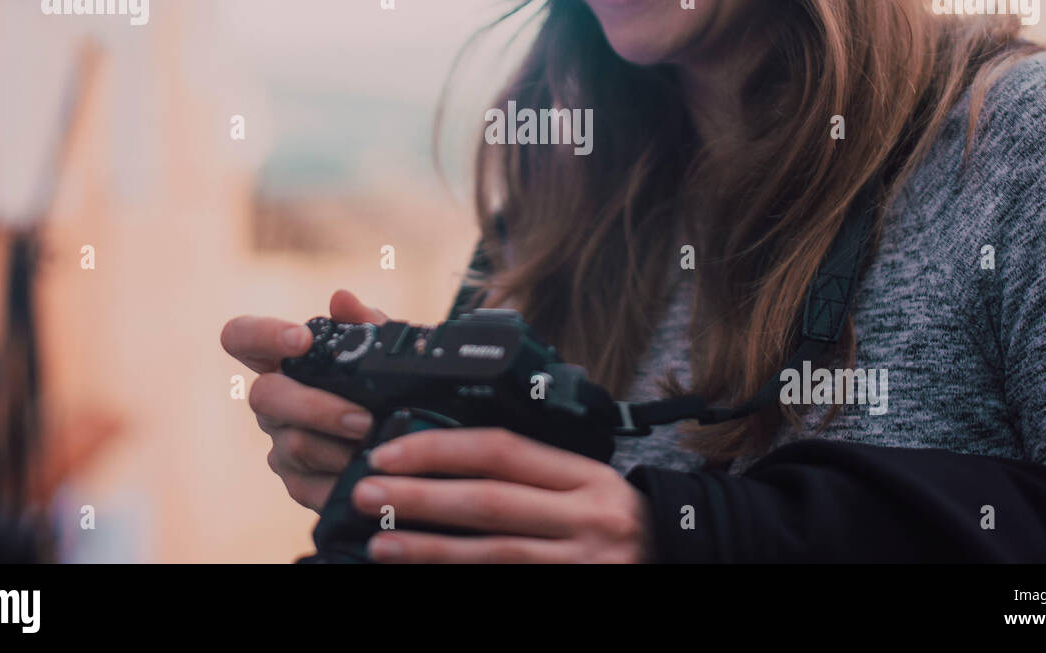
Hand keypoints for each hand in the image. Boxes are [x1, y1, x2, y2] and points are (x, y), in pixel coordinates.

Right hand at [221, 290, 386, 510]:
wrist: (413, 438)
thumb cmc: (388, 381)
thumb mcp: (385, 350)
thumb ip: (367, 322)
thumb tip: (342, 299)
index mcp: (283, 359)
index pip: (241, 336)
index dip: (261, 335)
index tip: (302, 339)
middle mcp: (273, 399)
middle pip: (263, 396)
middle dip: (315, 407)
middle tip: (362, 418)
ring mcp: (280, 441)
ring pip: (291, 444)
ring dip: (336, 447)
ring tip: (374, 445)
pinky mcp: (296, 480)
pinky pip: (306, 485)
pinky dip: (340, 480)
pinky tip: (365, 474)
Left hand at [353, 427, 655, 562]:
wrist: (679, 557)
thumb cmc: (616, 518)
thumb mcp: (588, 480)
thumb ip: (531, 469)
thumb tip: (444, 455)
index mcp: (586, 476)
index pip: (502, 451)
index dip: (439, 449)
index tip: (388, 452)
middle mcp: (586, 519)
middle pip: (489, 503)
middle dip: (420, 498)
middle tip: (366, 494)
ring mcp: (580, 565)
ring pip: (492, 556)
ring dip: (428, 550)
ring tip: (379, 544)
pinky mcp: (569, 597)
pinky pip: (505, 588)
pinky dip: (460, 581)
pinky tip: (420, 579)